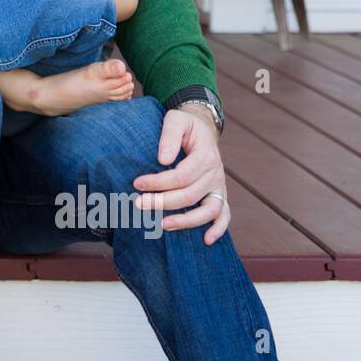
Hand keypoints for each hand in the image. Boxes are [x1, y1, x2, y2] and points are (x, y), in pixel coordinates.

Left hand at [132, 105, 229, 244]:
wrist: (203, 128)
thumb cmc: (185, 125)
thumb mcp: (176, 120)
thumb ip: (169, 136)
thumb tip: (163, 160)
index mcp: (205, 155)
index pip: (181, 176)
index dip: (158, 182)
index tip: (137, 184)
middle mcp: (215, 173)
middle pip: (190, 195)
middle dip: (162, 202)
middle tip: (138, 204)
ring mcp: (218, 186)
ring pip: (209, 210)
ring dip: (187, 221)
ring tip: (163, 225)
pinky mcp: (219, 194)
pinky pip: (224, 215)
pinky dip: (219, 229)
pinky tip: (206, 240)